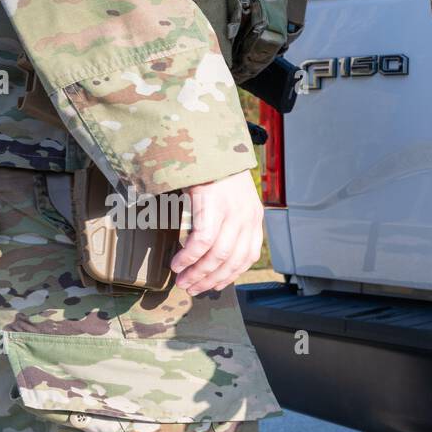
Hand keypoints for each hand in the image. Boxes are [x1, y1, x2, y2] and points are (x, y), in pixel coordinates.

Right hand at [171, 170, 264, 295]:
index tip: (212, 285)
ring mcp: (232, 212)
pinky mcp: (213, 205)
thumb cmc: (215, 172)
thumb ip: (229, 223)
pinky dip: (189, 257)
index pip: (247, 258)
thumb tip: (212, 251)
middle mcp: (247, 218)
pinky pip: (202, 241)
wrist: (208, 142)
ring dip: (198, 273)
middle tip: (192, 289)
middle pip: (231, 261)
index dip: (229, 276)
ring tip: (182, 280)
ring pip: (217, 255)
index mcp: (254, 218)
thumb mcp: (232, 199)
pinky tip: (177, 263)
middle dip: (210, 279)